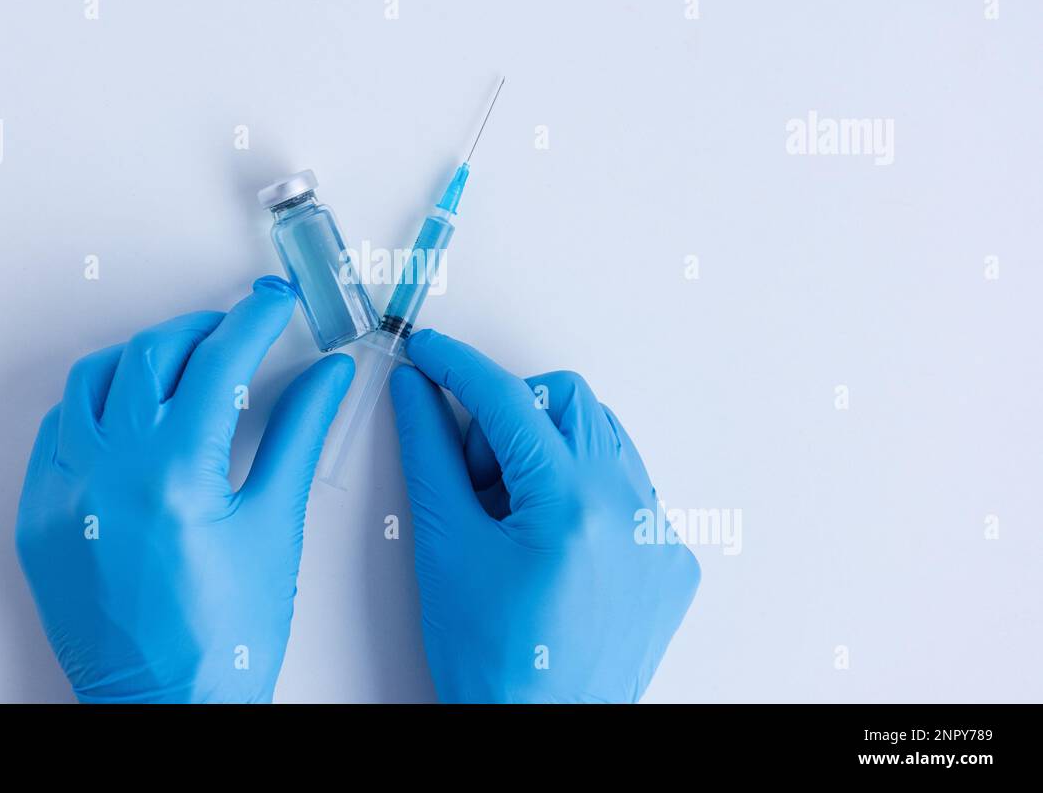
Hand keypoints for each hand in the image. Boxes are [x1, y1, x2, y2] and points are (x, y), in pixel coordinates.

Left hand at [15, 276, 353, 701]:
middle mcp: (108, 471)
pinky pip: (57, 430)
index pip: (219, 360)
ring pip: (92, 380)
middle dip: (201, 329)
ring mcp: (64, 492)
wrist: (165, 707)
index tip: (273, 303)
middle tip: (237, 332)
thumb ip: (298, 434)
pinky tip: (128, 414)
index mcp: (176, 473)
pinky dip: (94, 405)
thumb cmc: (226, 636)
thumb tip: (328, 376)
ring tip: (181, 365)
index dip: (254, 319)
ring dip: (140, 358)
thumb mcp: (274, 525)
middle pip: (152, 354)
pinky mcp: (39, 517)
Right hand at [389, 329, 698, 702]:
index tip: (429, 354)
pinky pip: (628, 490)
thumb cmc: (493, 659)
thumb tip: (416, 391)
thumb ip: (429, 453)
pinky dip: (582, 494)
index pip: (507, 397)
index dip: (458, 366)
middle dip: (510, 416)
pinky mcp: (670, 560)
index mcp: (570, 501)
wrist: (545, 734)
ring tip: (512, 517)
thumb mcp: (445, 547)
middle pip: (566, 402)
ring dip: (548, 453)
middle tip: (474, 473)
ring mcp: (659, 534)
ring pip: (601, 440)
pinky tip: (550, 544)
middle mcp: (629, 507)